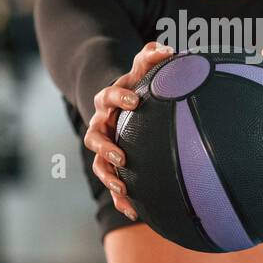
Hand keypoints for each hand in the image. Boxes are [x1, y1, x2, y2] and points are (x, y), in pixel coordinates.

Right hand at [83, 41, 174, 220]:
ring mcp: (104, 147)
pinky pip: (113, 183)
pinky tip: (135, 213)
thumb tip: (167, 49)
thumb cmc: (136, 86)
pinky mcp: (111, 165)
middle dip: (106, 147)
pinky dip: (121, 199)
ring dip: (109, 176)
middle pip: (95, 136)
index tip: (134, 100)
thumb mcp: (141, 70)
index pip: (108, 96)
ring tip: (123, 187)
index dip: (118, 97)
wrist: (121, 104)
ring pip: (99, 164)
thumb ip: (151, 57)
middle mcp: (100, 125)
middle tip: (120, 155)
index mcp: (108, 101)